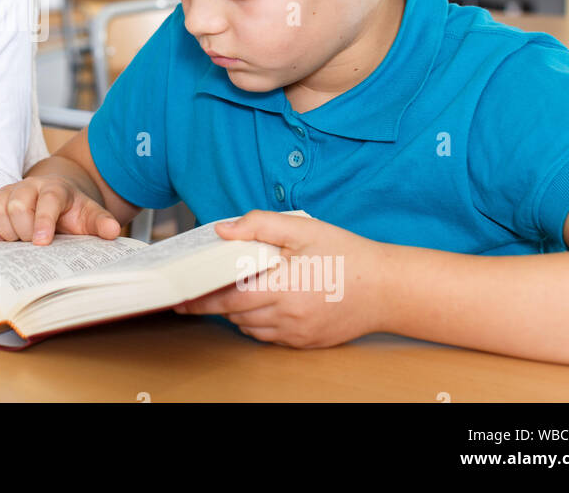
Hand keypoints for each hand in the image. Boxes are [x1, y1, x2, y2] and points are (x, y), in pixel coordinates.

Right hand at [0, 176, 121, 244]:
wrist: (54, 195)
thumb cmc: (70, 210)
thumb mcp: (89, 215)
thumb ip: (101, 222)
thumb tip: (113, 231)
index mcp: (55, 188)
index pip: (48, 199)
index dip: (43, 220)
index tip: (42, 242)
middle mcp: (28, 186)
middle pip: (17, 206)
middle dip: (24, 232)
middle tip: (34, 243)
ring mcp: (6, 192)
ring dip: (6, 232)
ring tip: (20, 241)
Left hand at [173, 211, 391, 348]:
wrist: (388, 288)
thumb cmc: (347, 255)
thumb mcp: (303, 229)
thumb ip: (260, 226)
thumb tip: (224, 230)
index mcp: (282, 287)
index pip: (227, 298)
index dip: (200, 298)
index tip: (180, 297)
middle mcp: (287, 316)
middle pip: (234, 314)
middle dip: (212, 305)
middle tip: (194, 295)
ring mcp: (297, 333)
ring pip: (250, 328)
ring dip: (236, 313)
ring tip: (233, 292)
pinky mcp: (306, 342)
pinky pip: (270, 336)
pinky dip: (258, 322)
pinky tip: (262, 303)